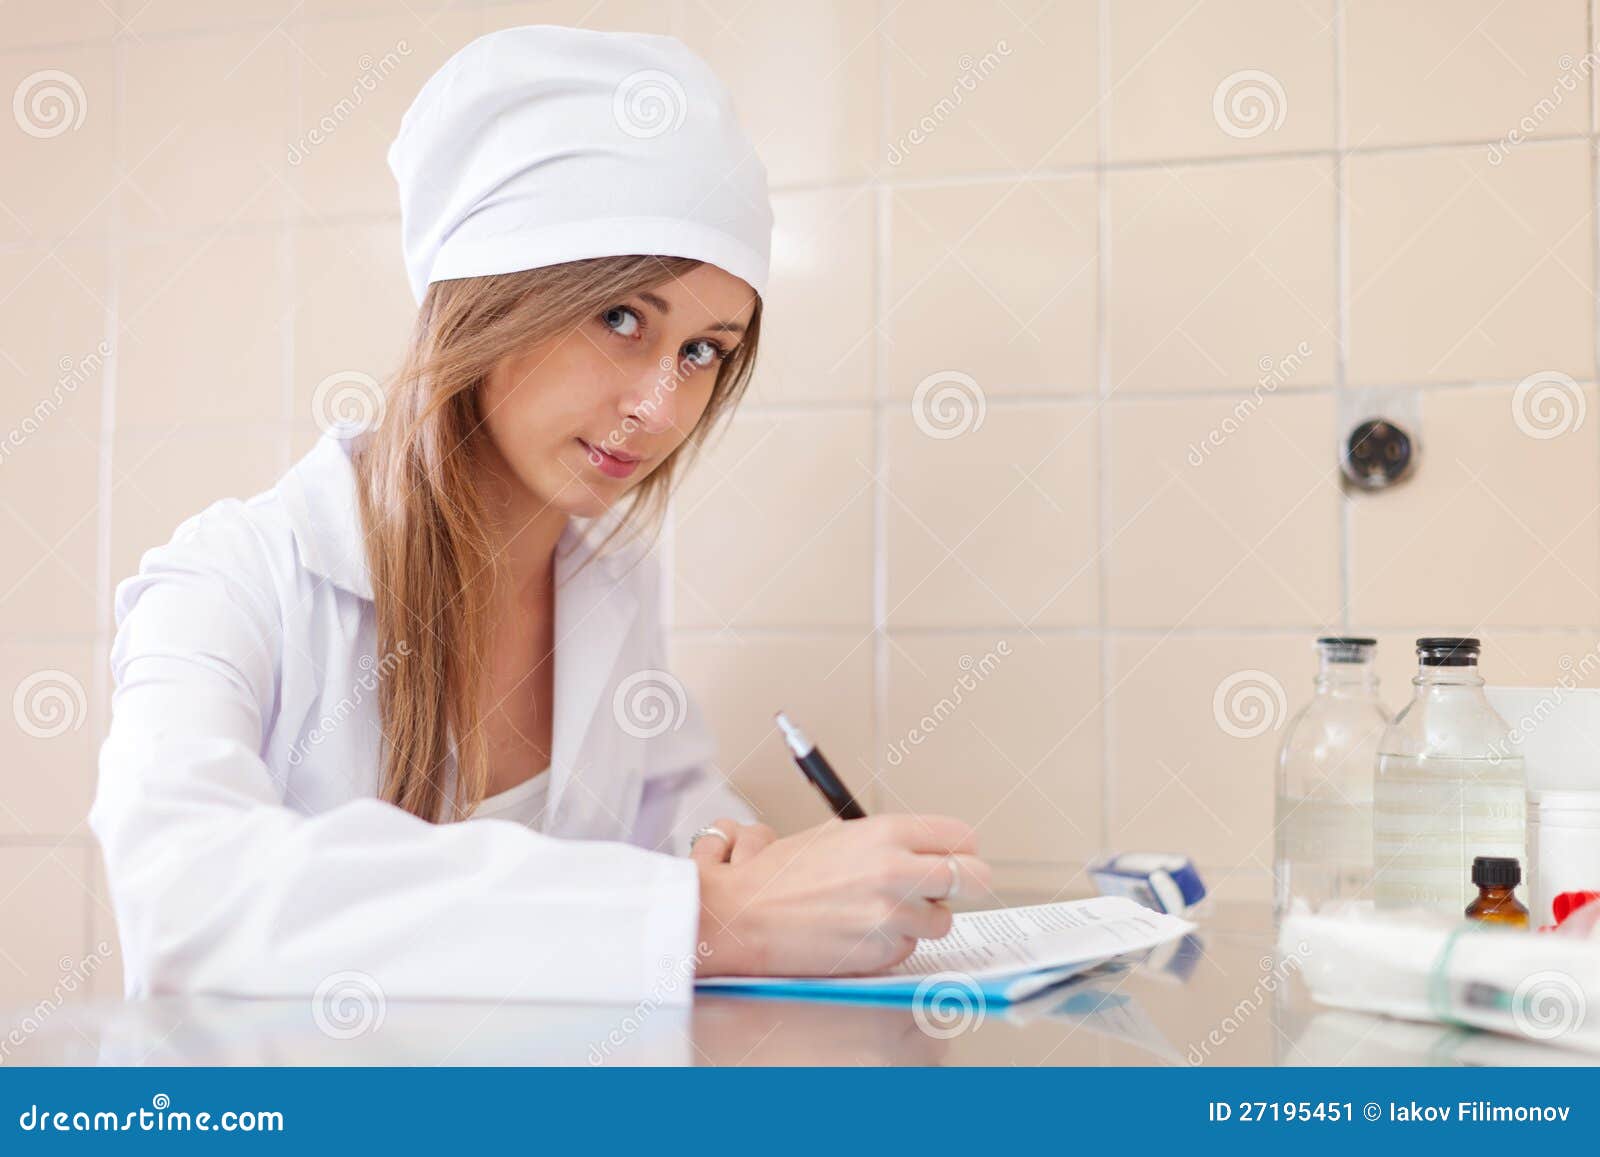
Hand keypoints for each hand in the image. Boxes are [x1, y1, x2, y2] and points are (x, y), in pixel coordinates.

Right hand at [693, 814, 990, 978]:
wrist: (744, 914)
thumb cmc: (784, 875)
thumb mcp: (840, 836)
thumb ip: (892, 842)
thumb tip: (935, 854)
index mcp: (887, 832)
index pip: (962, 838)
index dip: (962, 852)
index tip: (956, 860)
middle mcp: (895, 870)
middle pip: (973, 878)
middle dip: (964, 885)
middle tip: (946, 890)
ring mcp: (891, 915)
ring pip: (943, 920)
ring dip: (923, 919)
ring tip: (883, 912)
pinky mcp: (881, 951)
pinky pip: (909, 948)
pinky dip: (893, 944)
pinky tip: (860, 933)